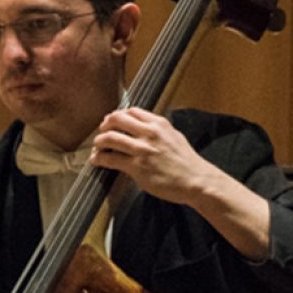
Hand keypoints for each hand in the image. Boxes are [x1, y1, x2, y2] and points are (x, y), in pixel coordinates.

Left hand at [89, 108, 214, 204]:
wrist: (195, 181)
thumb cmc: (187, 162)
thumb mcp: (175, 136)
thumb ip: (158, 130)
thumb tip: (141, 128)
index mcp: (159, 124)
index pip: (131, 111)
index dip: (117, 115)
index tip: (111, 122)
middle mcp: (149, 133)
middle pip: (116, 119)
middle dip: (104, 126)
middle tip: (101, 134)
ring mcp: (142, 150)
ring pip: (109, 138)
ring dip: (99, 142)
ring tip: (97, 148)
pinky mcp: (137, 167)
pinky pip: (110, 159)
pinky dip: (99, 158)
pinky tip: (96, 161)